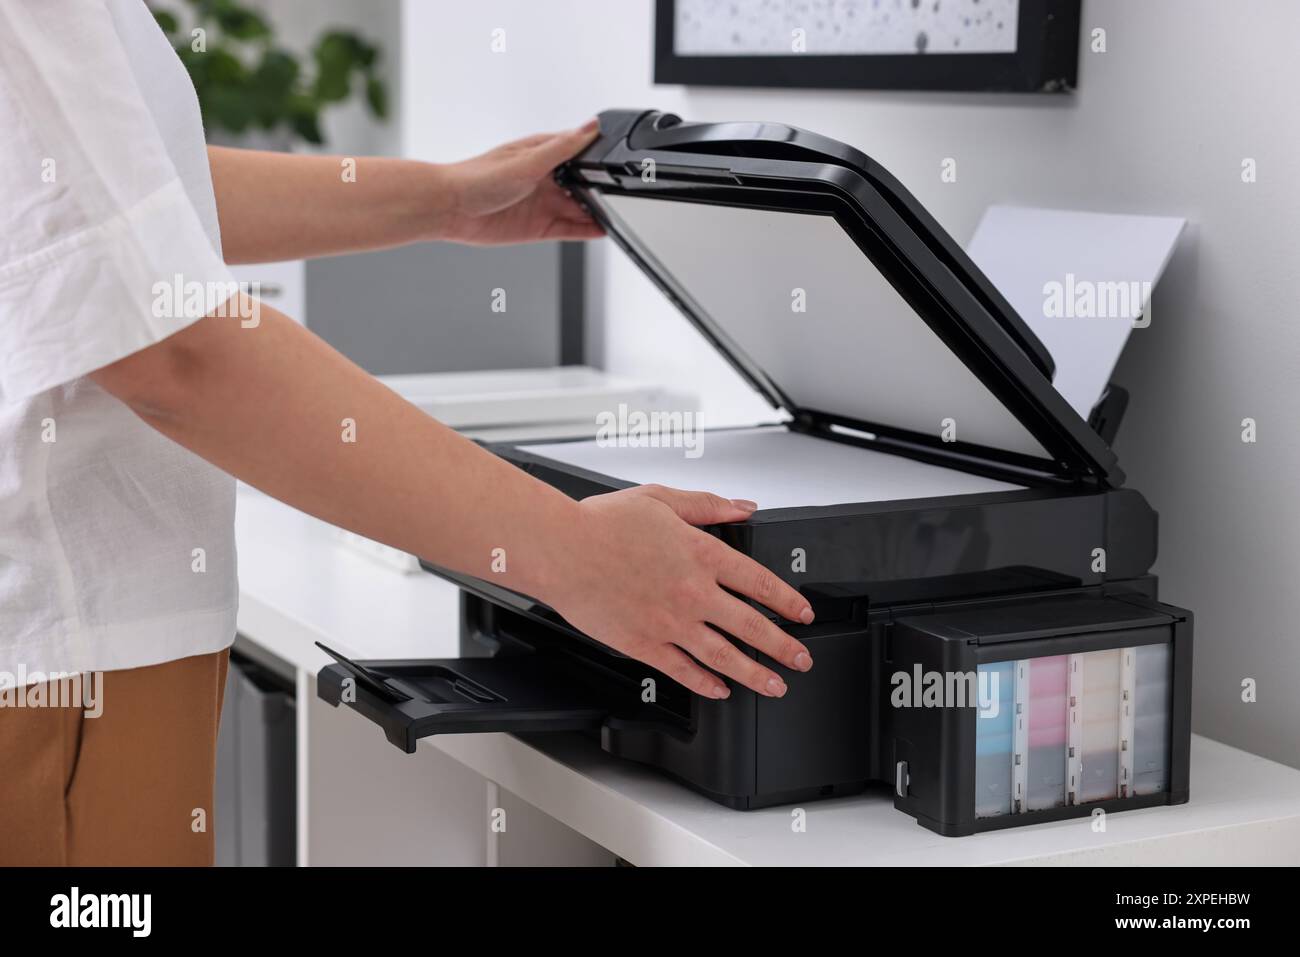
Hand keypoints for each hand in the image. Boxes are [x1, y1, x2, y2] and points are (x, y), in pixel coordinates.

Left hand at [435, 120, 604, 244]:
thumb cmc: (477, 178)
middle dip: (602, 190)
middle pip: (584, 185)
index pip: (581, 154)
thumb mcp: (528, 160)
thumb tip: (590, 127)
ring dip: (597, 212)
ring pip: (580, 208)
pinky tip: (602, 229)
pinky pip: (570, 229)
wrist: (450, 209)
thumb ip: (562, 147)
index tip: (621, 165)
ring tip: (619, 215)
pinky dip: (587, 230)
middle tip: (623, 195)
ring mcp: (543, 203)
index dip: (600, 160)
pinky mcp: (539, 227)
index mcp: (543, 154)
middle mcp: (546, 178)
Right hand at [541, 485, 815, 698]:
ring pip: (724, 656)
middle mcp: (692, 592)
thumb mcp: (661, 498)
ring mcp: (670, 623)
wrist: (560, 549)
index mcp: (701, 554)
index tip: (803, 613)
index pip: (760, 582)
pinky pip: (683, 670)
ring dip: (755, 674)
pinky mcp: (644, 644)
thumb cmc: (602, 523)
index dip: (788, 601)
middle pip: (752, 626)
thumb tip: (744, 507)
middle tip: (802, 658)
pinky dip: (706, 683)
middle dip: (784, 647)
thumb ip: (708, 505)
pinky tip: (720, 690)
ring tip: (775, 685)